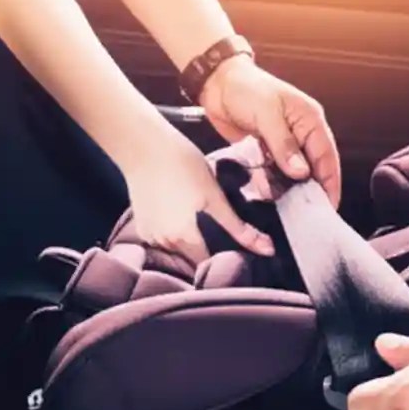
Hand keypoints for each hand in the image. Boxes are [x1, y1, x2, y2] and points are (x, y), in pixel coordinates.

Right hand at [123, 129, 274, 262]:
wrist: (144, 144)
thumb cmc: (181, 164)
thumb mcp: (214, 195)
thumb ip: (238, 227)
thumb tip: (266, 249)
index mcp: (183, 237)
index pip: (208, 265)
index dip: (225, 262)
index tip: (237, 255)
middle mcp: (163, 242)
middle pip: (192, 259)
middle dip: (209, 251)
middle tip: (223, 234)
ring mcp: (149, 235)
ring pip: (177, 250)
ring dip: (191, 243)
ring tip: (202, 223)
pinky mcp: (141, 225)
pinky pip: (163, 238)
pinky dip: (175, 233)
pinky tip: (182, 215)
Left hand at [199, 57, 341, 206]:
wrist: (217, 82)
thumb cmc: (245, 88)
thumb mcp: (267, 114)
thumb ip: (284, 144)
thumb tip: (301, 173)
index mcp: (309, 120)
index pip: (327, 156)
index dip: (330, 182)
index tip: (328, 207)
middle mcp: (300, 133)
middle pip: (313, 167)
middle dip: (313, 190)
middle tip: (309, 216)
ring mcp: (283, 142)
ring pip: (294, 172)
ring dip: (293, 190)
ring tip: (291, 214)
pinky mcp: (265, 149)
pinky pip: (274, 172)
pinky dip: (274, 185)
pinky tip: (271, 201)